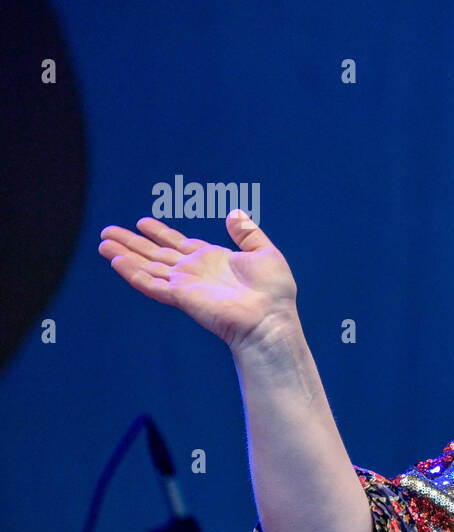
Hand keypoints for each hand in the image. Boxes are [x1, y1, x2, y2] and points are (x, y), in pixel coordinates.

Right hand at [99, 210, 298, 351]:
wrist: (270, 318)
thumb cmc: (274, 292)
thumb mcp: (264, 253)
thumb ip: (247, 233)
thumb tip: (233, 213)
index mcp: (213, 261)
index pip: (179, 244)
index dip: (160, 233)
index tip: (143, 222)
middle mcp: (195, 272)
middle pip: (157, 254)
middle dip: (132, 243)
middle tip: (107, 231)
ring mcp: (186, 285)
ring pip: (147, 267)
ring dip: (124, 255)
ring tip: (102, 243)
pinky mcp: (181, 297)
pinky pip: (151, 283)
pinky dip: (133, 273)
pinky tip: (115, 261)